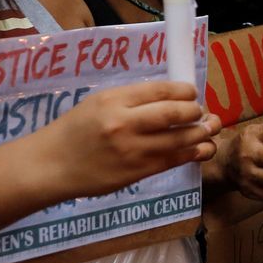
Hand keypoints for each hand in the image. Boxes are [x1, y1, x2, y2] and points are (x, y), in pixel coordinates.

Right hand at [51, 81, 219, 197]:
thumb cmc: (74, 130)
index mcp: (114, 100)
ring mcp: (132, 150)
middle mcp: (124, 123)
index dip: (185, 91)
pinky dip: (193, 153)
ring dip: (201, 133)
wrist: (51, 165)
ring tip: (211, 129)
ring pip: (179, 139)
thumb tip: (170, 98)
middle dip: (196, 112)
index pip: (160, 90)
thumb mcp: (98, 103)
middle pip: (174, 113)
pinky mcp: (136, 172)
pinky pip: (173, 160)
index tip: (192, 93)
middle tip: (202, 112)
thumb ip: (131, 99)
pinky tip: (203, 149)